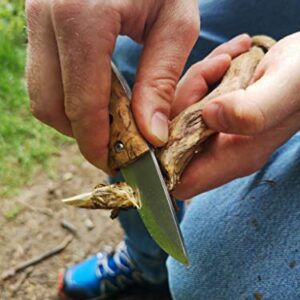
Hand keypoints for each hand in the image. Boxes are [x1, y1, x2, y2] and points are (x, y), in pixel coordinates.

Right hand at [25, 0, 198, 172]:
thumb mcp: (176, 23)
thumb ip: (160, 82)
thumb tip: (150, 134)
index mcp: (83, 15)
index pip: (81, 103)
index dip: (95, 141)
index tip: (112, 162)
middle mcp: (47, 15)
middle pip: (51, 105)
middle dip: (81, 134)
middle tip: (113, 144)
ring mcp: (34, 15)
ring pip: (41, 93)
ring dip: (72, 117)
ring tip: (107, 122)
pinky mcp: (37, 19)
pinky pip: (43, 75)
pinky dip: (66, 97)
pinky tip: (95, 97)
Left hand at [172, 33, 299, 198]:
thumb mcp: (286, 88)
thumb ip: (251, 111)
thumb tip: (209, 117)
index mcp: (236, 157)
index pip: (180, 181)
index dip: (163, 157)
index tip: (175, 112)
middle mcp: (223, 152)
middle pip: (172, 142)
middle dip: (182, 103)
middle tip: (212, 71)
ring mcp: (219, 135)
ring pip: (179, 117)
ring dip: (195, 84)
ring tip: (226, 62)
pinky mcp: (218, 118)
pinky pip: (192, 101)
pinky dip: (202, 79)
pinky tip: (225, 62)